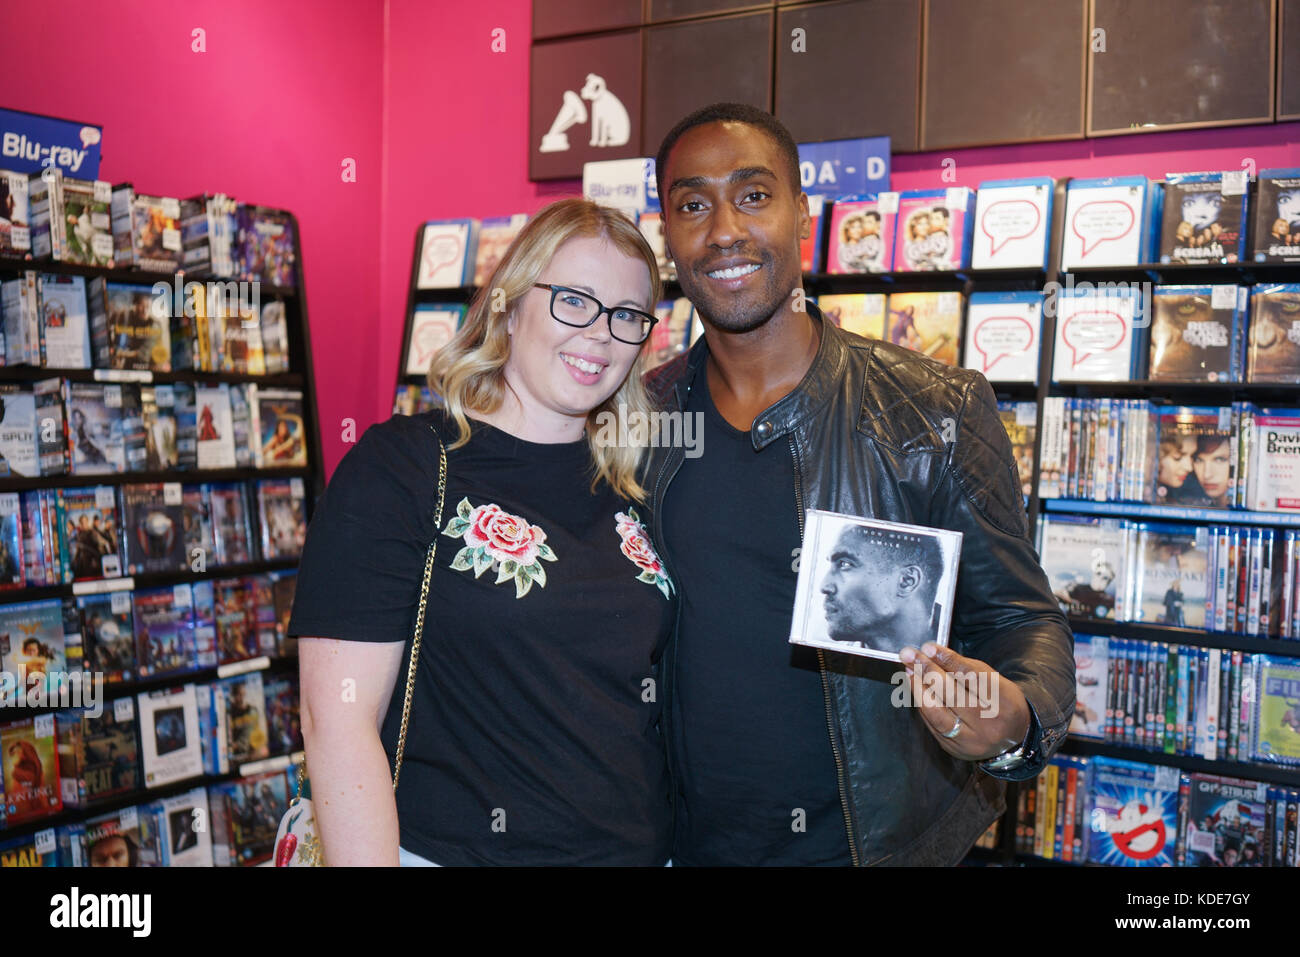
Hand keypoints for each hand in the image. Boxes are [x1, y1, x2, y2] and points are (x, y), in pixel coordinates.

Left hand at [898, 642, 1030, 761]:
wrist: (1013, 738)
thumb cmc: (1000, 701)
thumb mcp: (993, 680)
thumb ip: (964, 667)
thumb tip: (931, 652)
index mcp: (1004, 702)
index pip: (973, 678)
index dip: (949, 661)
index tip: (928, 647)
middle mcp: (989, 724)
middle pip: (953, 695)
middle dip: (927, 672)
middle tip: (909, 655)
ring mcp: (972, 740)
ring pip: (938, 713)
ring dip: (919, 689)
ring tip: (909, 671)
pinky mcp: (956, 749)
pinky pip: (933, 724)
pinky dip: (922, 705)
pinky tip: (916, 689)